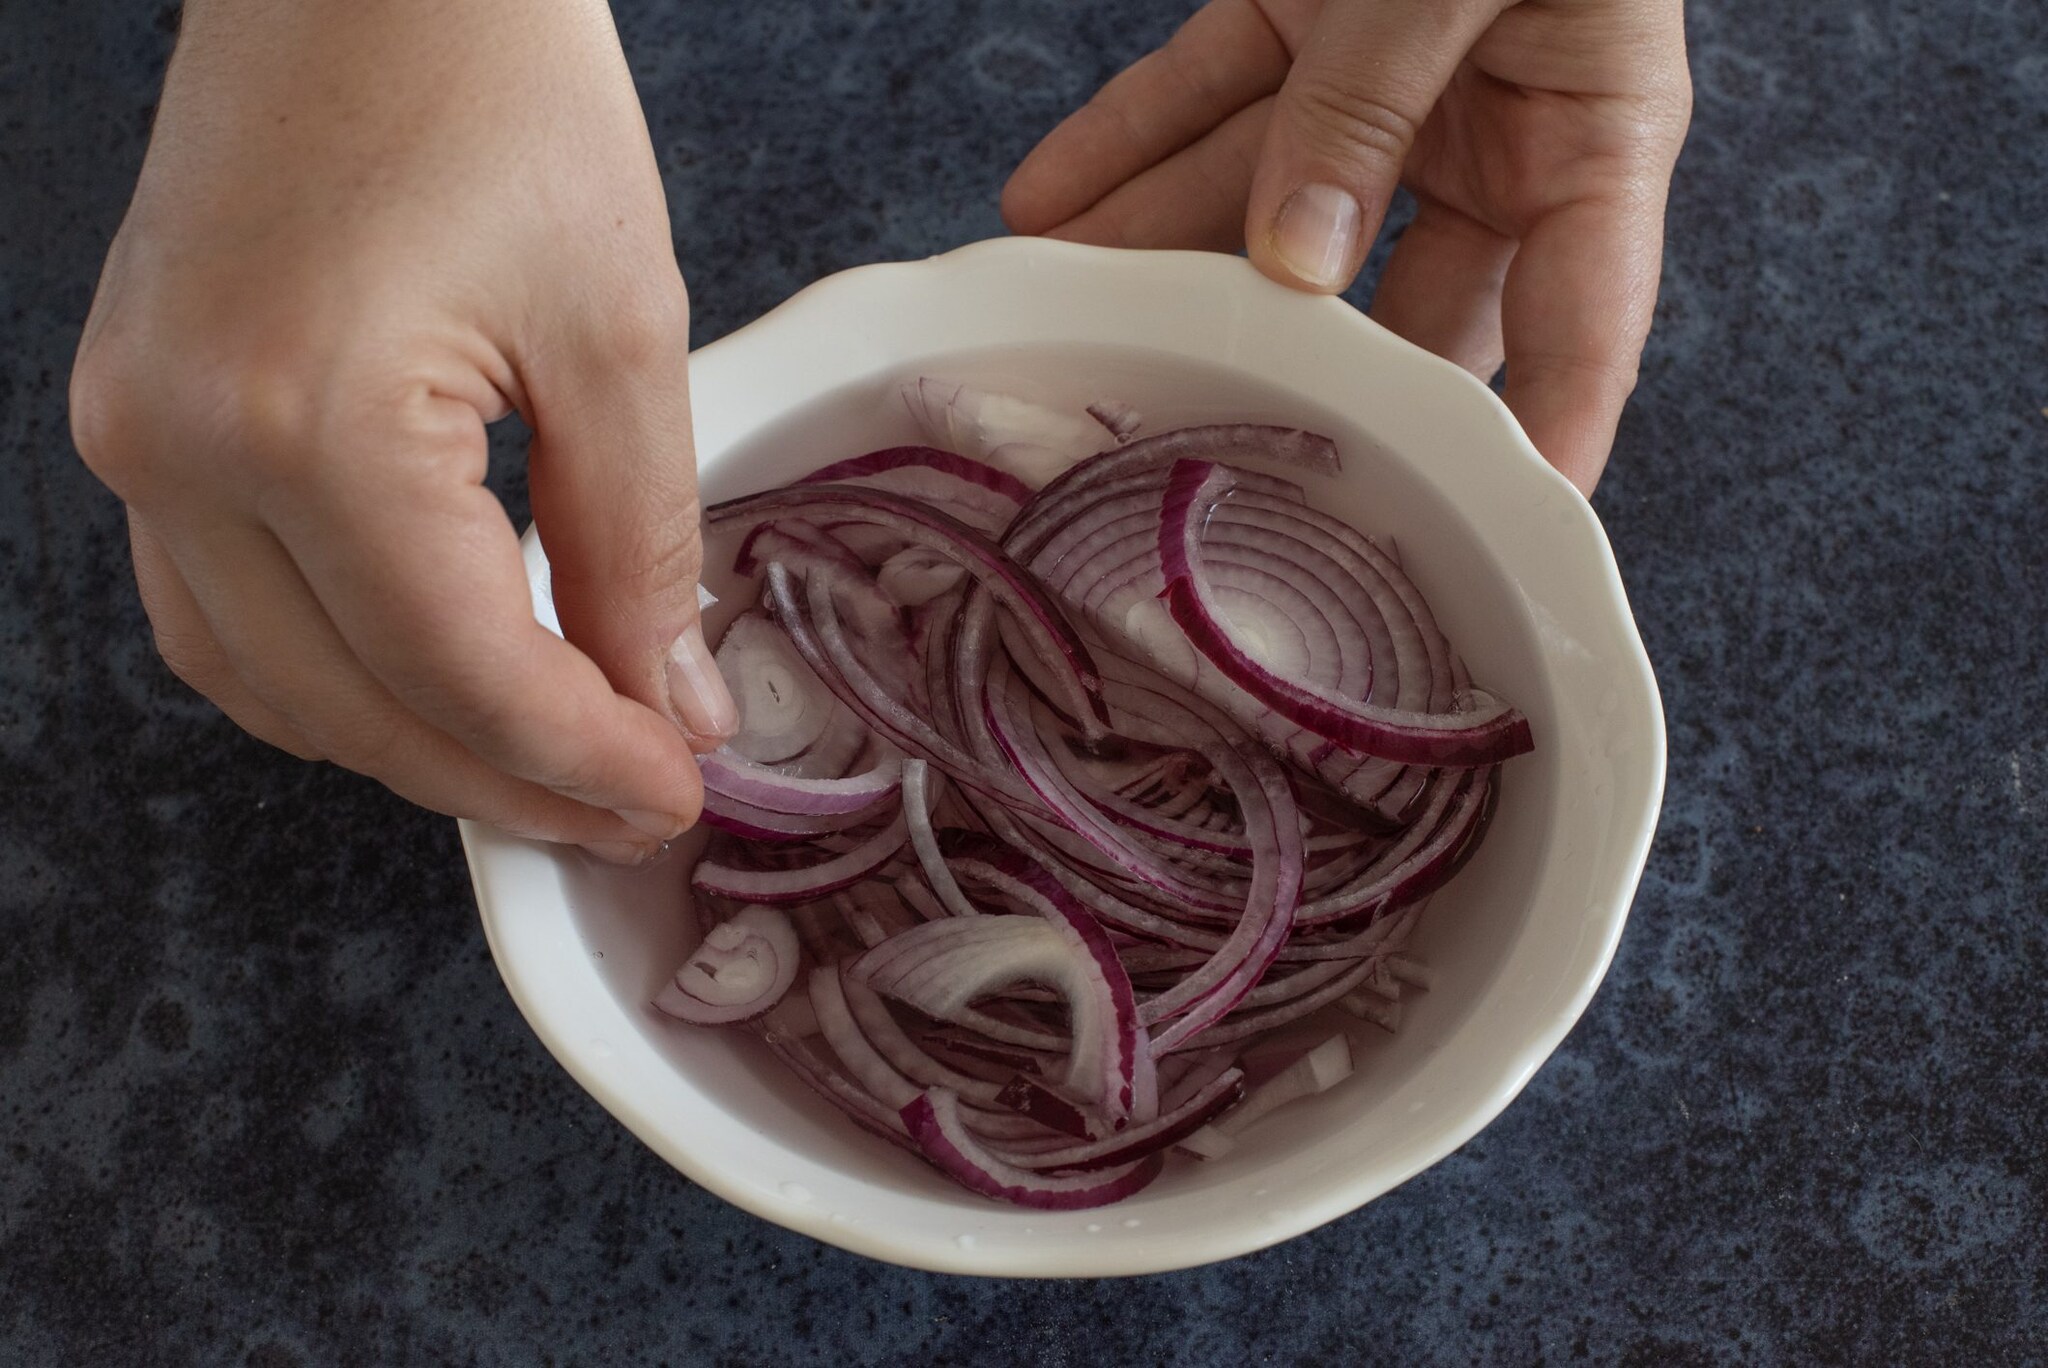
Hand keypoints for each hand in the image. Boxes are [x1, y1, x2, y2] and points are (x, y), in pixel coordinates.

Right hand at [70, 0, 734, 860]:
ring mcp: (134, 433)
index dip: (585, 760)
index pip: (469, 674)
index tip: (677, 797)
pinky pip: (218, 613)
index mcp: (311, 426)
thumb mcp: (621, 333)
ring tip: (545, 766)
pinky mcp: (134, 412)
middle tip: (627, 808)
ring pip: (272, 688)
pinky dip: (329, 678)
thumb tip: (671, 703)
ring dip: (412, 746)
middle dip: (508, 782)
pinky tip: (428, 687)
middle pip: (361, 710)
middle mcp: (185, 447)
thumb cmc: (497, 92)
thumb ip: (643, 549)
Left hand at [1002, 0, 1690, 492]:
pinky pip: (1204, 99)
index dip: (1530, 453)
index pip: (1577, 342)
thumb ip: (1375, 106)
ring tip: (1067, 328)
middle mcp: (1492, 136)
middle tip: (1206, 450)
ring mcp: (1393, 89)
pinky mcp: (1304, 19)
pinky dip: (1124, 145)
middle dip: (1291, 368)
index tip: (1476, 552)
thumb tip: (1296, 260)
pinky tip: (1045, 208)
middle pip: (1391, 299)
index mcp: (1596, 143)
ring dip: (1164, 258)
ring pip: (1269, 206)